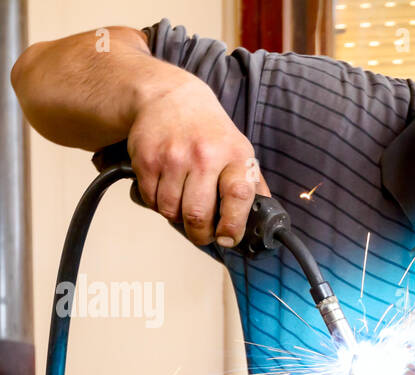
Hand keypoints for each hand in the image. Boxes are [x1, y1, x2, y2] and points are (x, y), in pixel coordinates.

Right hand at [127, 75, 267, 246]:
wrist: (169, 97)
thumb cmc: (209, 131)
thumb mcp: (239, 150)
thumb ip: (252, 184)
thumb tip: (267, 218)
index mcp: (234, 156)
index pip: (237, 196)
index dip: (232, 225)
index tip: (228, 238)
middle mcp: (204, 155)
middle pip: (198, 214)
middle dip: (200, 234)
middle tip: (202, 234)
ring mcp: (173, 156)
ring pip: (170, 210)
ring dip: (176, 216)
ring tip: (183, 203)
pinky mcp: (147, 158)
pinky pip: (150, 199)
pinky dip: (157, 203)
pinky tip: (166, 188)